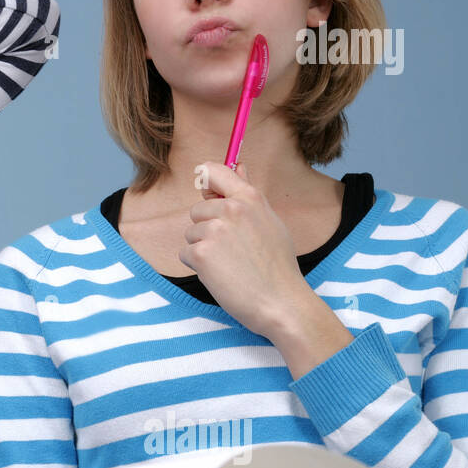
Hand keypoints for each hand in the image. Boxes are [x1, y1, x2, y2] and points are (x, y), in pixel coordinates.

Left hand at [179, 161, 310, 338]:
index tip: (206, 192)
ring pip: (191, 234)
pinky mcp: (201, 253)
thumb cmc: (277, 265)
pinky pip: (186, 253)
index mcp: (250, 198)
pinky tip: (222, 275)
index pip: (214, 171)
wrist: (281, 302)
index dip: (206, 182)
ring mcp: (214, 230)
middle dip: (207, 230)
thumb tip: (239, 164)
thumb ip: (248, 194)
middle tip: (233, 250)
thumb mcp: (269, 221)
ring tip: (231, 264)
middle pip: (198, 211)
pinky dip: (198, 267)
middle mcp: (231, 209)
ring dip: (204, 250)